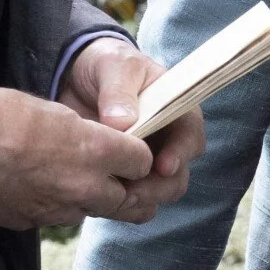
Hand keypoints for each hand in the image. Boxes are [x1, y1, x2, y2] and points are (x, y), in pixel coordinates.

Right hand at [0, 88, 156, 230]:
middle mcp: (84, 186)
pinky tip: (44, 186)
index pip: (143, 162)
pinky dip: (61, 205)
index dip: (138, 155)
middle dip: (132, 190)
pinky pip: (61, 218)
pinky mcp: (35, 222)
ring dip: (96, 199)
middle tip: (124, 177)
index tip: (130, 149)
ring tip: (79, 179)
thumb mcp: (52, 111)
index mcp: (94, 149)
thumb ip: (85, 133)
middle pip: (133, 202)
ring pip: (96, 212)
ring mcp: (59, 210)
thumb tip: (99, 143)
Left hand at [60, 36, 206, 221]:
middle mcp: (168, 142)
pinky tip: (99, 201)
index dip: (181, 154)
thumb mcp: (114, 66)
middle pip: (177, 177)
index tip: (163, 166)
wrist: (77, 77)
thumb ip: (119, 91)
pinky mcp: (125, 175)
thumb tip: (123, 123)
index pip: (191, 138)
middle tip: (131, 192)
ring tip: (114, 198)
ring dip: (140, 200)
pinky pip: (131, 200)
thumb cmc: (107, 65)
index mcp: (177, 112)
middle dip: (158, 188)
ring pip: (157, 194)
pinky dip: (119, 205)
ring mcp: (147, 162)